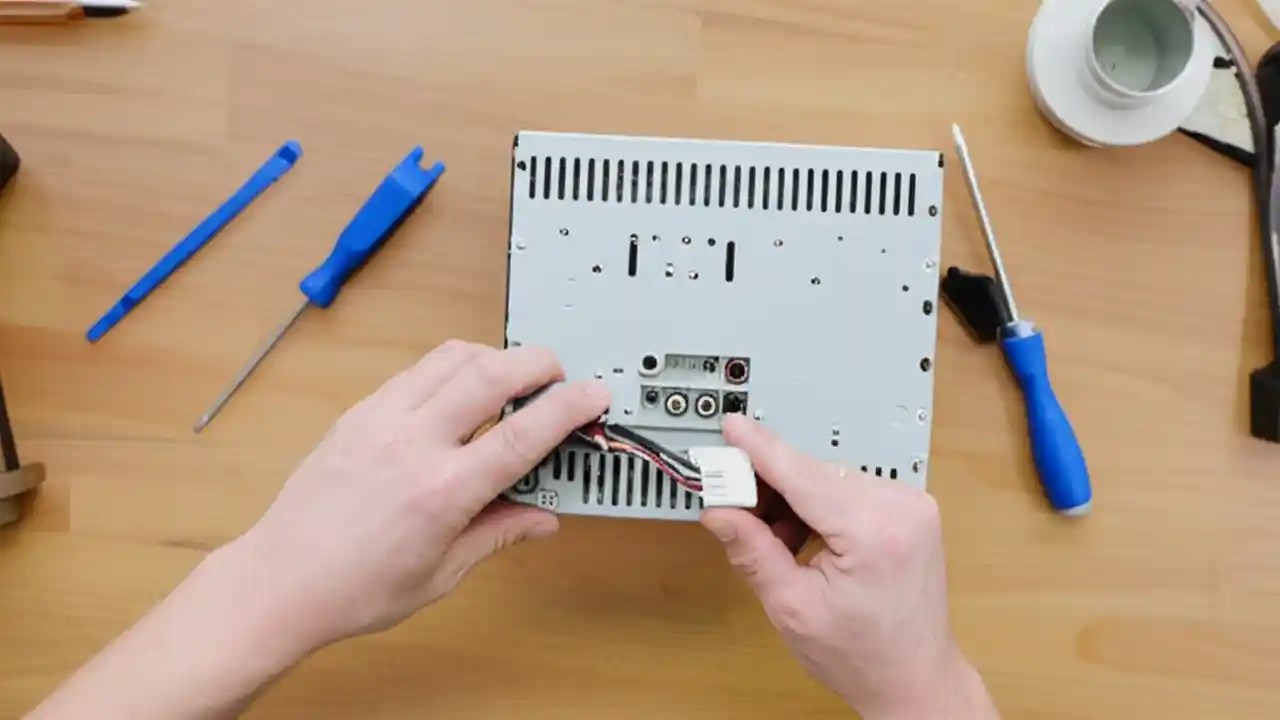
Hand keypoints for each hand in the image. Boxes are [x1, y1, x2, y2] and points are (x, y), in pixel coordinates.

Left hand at [228, 341, 608, 652]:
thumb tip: (540, 519)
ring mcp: (379, 421)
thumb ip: (498, 534)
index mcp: (441, 492)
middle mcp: (411, 445)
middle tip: (558, 375)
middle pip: (491, 373)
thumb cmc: (351, 588)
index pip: (523, 434)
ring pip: (451, 357)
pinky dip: (449, 369)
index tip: (592, 395)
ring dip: (493, 356)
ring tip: (511, 378)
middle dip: (537, 362)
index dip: (568, 408)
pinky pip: (414, 371)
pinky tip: (459, 392)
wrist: (280, 581)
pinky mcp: (357, 414)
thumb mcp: (442, 574)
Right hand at [701, 416, 996, 719]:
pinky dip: (820, 504)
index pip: (803, 475)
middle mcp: (901, 509)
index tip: (733, 428)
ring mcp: (911, 505)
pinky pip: (850, 487)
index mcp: (875, 533)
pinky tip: (805, 535)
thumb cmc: (864, 655)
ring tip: (778, 541)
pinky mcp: (910, 508)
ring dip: (794, 498)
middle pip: (814, 472)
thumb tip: (719, 511)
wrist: (914, 677)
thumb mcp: (792, 608)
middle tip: (733, 505)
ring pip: (829, 477)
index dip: (761, 450)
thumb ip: (752, 551)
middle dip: (770, 485)